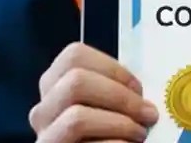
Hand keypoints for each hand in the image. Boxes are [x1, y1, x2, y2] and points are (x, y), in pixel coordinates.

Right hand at [30, 42, 160, 141]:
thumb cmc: (106, 133)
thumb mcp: (105, 105)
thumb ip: (112, 90)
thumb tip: (139, 87)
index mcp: (55, 86)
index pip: (74, 56)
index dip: (112, 68)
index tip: (137, 88)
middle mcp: (43, 110)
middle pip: (75, 82)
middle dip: (120, 96)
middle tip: (146, 113)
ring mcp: (45, 136)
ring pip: (77, 117)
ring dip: (119, 124)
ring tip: (139, 134)